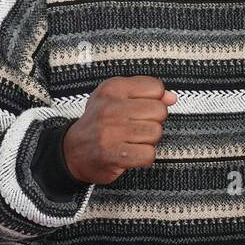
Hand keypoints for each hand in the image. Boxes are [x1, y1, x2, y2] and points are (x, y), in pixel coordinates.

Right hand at [62, 75, 177, 184]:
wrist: (72, 151)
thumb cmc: (99, 122)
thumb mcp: (117, 98)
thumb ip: (146, 93)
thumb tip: (172, 97)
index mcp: (113, 88)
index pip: (155, 87)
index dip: (154, 100)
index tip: (141, 108)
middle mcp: (110, 108)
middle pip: (159, 111)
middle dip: (153, 121)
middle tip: (136, 126)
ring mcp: (111, 131)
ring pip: (156, 133)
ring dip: (148, 140)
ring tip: (132, 140)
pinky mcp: (113, 154)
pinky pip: (149, 154)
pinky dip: (144, 157)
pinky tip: (131, 153)